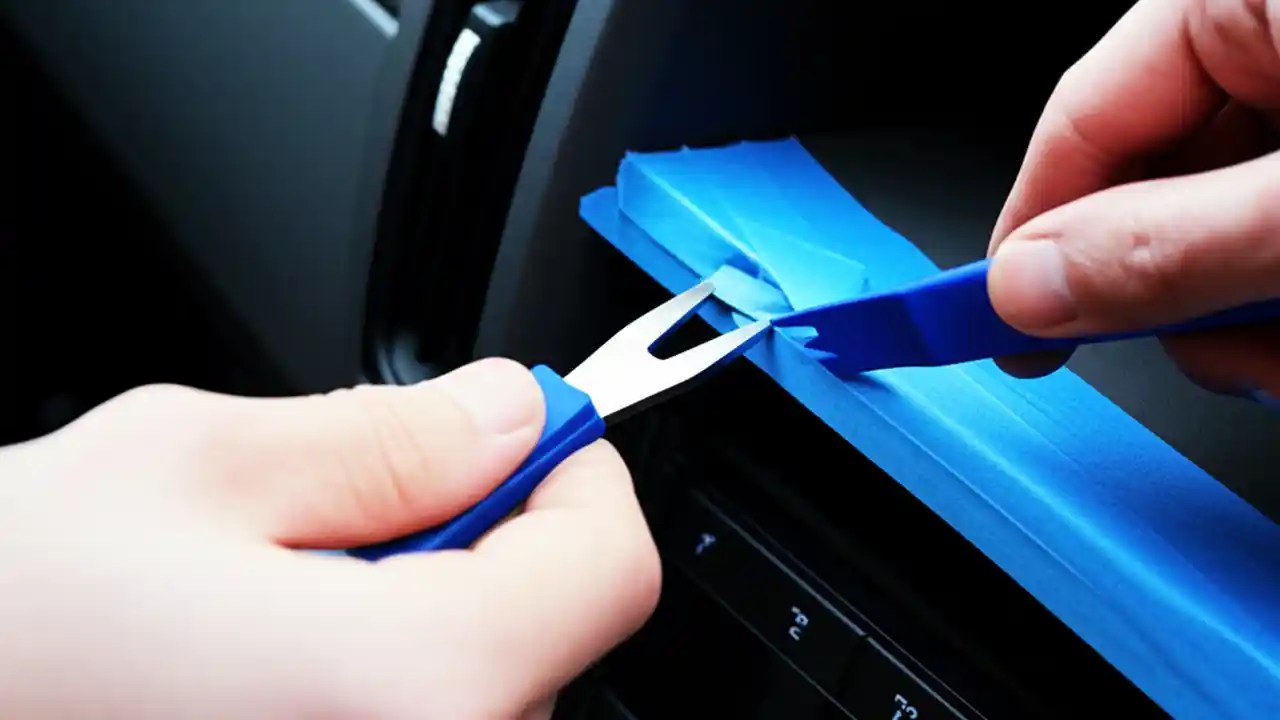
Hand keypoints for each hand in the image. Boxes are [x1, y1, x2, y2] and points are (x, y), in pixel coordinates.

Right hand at [0, 358, 660, 718]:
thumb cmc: (6, 621)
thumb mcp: (197, 467)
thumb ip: (390, 437)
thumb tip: (507, 416)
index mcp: (411, 689)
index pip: (612, 568)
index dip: (577, 475)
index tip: (526, 435)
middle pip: (556, 629)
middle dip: (490, 540)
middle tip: (369, 504)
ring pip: (493, 683)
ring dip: (428, 610)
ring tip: (287, 594)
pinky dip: (389, 674)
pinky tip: (279, 658)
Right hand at [986, 0, 1279, 396]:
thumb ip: (1169, 244)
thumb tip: (1033, 285)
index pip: (1085, 113)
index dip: (1034, 228)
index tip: (999, 320)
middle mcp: (1279, 41)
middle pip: (1157, 184)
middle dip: (1174, 295)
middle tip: (1208, 351)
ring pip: (1220, 229)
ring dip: (1239, 318)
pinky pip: (1271, 238)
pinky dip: (1278, 302)